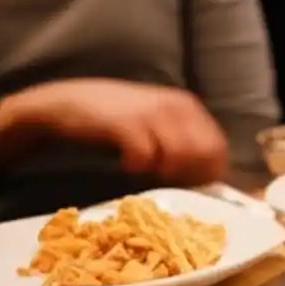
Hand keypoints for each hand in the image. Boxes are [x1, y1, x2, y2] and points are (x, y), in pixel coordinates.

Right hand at [0, 79, 228, 184]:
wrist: (66, 102)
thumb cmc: (116, 118)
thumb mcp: (158, 122)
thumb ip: (182, 141)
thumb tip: (206, 176)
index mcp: (187, 106)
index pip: (218, 147)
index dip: (208, 172)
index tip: (189, 183)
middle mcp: (175, 106)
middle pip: (204, 156)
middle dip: (189, 175)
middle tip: (164, 178)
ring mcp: (151, 113)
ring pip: (180, 157)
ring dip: (164, 172)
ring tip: (145, 168)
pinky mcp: (126, 123)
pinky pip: (146, 157)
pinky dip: (138, 167)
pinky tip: (127, 163)